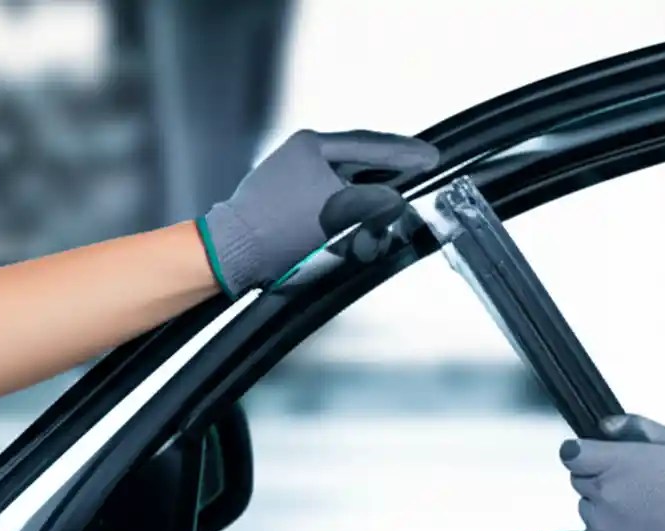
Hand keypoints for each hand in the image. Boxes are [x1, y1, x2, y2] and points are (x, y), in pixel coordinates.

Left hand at [200, 129, 438, 296]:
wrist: (232, 253)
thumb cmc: (278, 227)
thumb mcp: (337, 212)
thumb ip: (375, 201)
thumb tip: (396, 201)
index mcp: (311, 146)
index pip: (370, 145)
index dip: (405, 153)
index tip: (432, 157)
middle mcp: (304, 157)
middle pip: (362, 170)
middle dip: (384, 194)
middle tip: (410, 196)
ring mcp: (298, 181)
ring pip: (349, 196)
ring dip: (364, 219)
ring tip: (370, 239)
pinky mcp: (294, 206)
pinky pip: (333, 212)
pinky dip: (347, 228)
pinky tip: (352, 243)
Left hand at [560, 414, 664, 530]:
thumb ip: (641, 428)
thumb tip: (609, 426)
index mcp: (618, 464)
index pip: (571, 452)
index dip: (582, 452)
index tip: (593, 455)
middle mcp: (604, 496)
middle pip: (580, 480)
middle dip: (600, 478)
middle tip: (638, 486)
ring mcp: (602, 528)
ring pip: (589, 510)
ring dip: (607, 508)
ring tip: (648, 513)